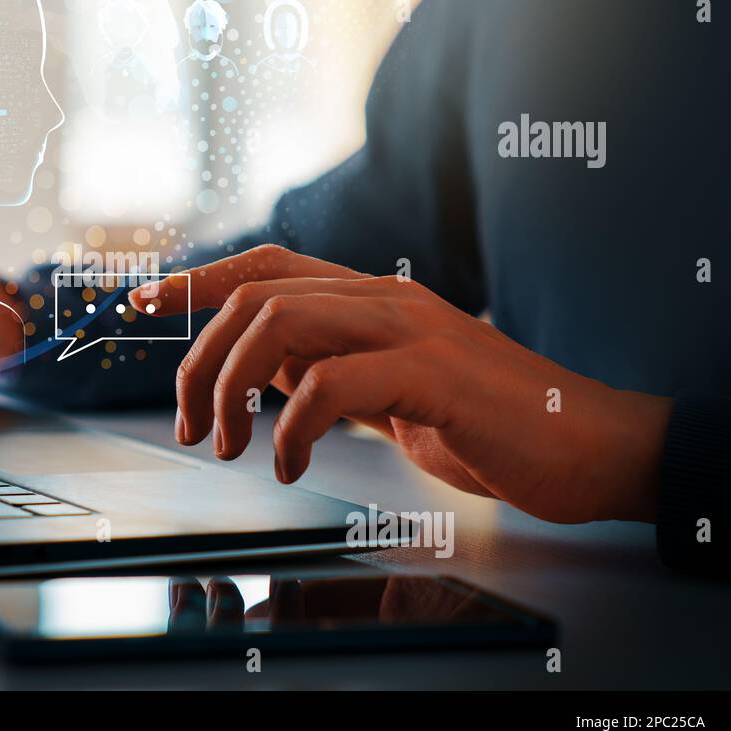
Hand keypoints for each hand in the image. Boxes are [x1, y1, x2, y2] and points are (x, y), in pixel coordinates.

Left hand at [130, 244, 670, 523]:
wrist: (587, 445)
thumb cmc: (486, 424)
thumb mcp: (388, 395)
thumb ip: (330, 371)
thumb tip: (263, 372)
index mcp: (371, 300)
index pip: (266, 267)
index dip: (197, 280)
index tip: (142, 305)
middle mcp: (384, 298)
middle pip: (256, 295)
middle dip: (199, 360)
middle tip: (188, 426)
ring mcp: (411, 328)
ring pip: (281, 322)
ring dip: (232, 388)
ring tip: (228, 447)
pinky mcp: (434, 371)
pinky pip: (329, 382)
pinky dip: (291, 426)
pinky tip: (290, 463)